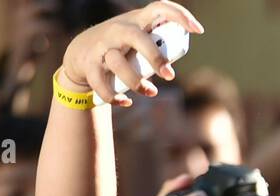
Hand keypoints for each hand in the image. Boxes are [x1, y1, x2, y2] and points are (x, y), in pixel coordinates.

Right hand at [60, 1, 202, 106]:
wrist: (81, 53)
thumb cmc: (122, 47)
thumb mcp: (139, 39)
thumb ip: (157, 44)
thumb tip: (176, 57)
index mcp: (136, 21)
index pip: (159, 8)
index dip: (179, 15)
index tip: (198, 30)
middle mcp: (118, 29)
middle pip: (136, 37)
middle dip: (155, 58)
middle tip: (170, 76)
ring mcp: (102, 45)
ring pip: (118, 62)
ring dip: (136, 83)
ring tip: (151, 92)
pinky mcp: (89, 64)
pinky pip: (101, 82)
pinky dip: (114, 96)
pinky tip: (125, 101)